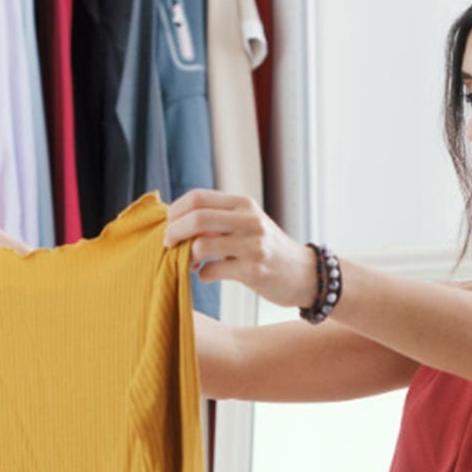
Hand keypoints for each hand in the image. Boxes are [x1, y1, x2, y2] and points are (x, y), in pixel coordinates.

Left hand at [163, 190, 317, 308]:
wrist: (304, 273)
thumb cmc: (267, 249)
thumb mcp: (247, 224)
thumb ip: (218, 220)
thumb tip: (178, 222)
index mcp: (243, 204)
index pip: (198, 197)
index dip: (175, 211)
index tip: (168, 225)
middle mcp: (249, 220)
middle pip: (196, 218)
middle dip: (173, 232)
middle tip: (167, 245)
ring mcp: (252, 245)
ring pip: (202, 245)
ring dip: (186, 256)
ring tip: (189, 262)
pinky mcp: (253, 271)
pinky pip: (212, 271)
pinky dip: (203, 274)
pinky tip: (207, 274)